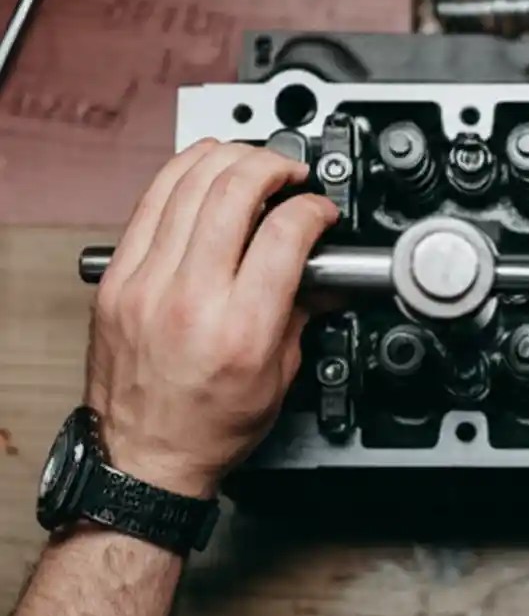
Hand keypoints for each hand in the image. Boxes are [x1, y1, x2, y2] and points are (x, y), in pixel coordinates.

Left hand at [85, 141, 336, 497]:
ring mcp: (145, 284)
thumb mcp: (280, 376)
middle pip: (234, 191)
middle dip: (273, 165)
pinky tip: (204, 172)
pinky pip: (149, 203)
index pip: (284, 233)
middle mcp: (190, 299)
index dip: (313, 208)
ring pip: (187, 183)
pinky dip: (182, 175)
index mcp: (241, 329)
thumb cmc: (209, 428)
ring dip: (228, 158)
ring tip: (251, 161)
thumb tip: (324, 272)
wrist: (142, 458)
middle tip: (290, 172)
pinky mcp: (117, 279)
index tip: (321, 210)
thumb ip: (303, 313)